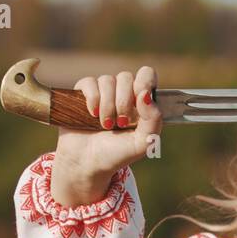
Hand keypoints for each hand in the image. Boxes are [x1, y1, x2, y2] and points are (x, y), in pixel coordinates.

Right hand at [50, 66, 162, 205]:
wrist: (88, 164)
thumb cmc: (117, 154)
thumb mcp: (142, 143)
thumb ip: (153, 120)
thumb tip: (146, 94)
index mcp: (139, 102)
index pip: (147, 74)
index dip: (144, 81)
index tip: (139, 99)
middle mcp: (122, 94)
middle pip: (126, 77)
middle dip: (123, 101)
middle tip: (120, 123)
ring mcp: (102, 93)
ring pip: (107, 80)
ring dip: (107, 105)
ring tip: (105, 125)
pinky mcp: (83, 94)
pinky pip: (89, 82)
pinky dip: (93, 99)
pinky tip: (92, 114)